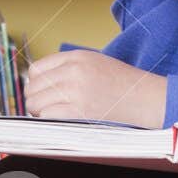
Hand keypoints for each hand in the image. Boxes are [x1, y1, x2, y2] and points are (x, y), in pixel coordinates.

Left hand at [24, 50, 168, 129]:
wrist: (145, 97)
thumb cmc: (122, 83)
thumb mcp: (95, 63)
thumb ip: (68, 67)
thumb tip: (37, 82)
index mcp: (78, 56)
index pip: (37, 69)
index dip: (36, 83)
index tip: (42, 92)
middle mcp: (74, 71)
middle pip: (33, 87)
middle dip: (36, 99)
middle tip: (47, 106)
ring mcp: (75, 91)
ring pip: (36, 103)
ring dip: (40, 111)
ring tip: (54, 114)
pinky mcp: (78, 110)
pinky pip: (47, 115)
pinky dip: (48, 120)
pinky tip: (60, 120)